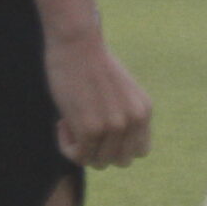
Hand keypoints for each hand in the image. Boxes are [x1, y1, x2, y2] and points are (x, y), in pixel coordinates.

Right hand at [45, 29, 152, 168]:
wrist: (77, 44)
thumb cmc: (92, 63)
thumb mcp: (121, 91)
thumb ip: (123, 115)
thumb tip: (110, 146)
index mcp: (144, 110)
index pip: (139, 152)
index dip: (118, 147)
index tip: (100, 129)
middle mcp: (134, 121)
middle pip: (119, 161)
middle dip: (99, 151)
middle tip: (83, 127)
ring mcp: (114, 126)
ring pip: (97, 162)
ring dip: (80, 148)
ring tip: (71, 121)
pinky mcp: (91, 129)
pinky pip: (78, 156)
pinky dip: (66, 145)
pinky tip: (62, 121)